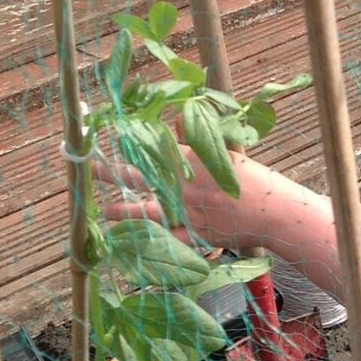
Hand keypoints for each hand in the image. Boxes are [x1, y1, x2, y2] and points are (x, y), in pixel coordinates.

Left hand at [97, 144, 280, 254]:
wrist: (276, 213)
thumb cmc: (254, 180)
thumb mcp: (227, 150)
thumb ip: (197, 136)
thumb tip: (175, 118)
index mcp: (191, 159)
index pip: (150, 147)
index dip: (126, 142)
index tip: (104, 136)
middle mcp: (183, 185)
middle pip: (138, 176)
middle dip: (108, 170)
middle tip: (85, 166)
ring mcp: (187, 213)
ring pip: (144, 212)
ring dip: (120, 211)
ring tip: (102, 211)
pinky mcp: (195, 236)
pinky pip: (164, 240)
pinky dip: (146, 242)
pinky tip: (128, 241)